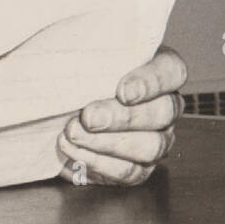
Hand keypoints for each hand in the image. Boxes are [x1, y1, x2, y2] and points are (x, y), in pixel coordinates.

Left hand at [56, 46, 186, 186]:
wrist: (53, 107)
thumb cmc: (70, 72)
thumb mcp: (78, 54)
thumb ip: (86, 52)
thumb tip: (73, 54)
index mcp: (156, 70)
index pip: (171, 71)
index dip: (151, 82)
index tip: (122, 91)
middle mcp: (164, 105)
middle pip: (161, 113)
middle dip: (121, 117)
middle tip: (87, 117)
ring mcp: (157, 138)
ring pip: (149, 146)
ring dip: (107, 143)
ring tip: (72, 134)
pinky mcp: (139, 166)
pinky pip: (130, 171)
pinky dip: (98, 162)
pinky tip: (72, 150)